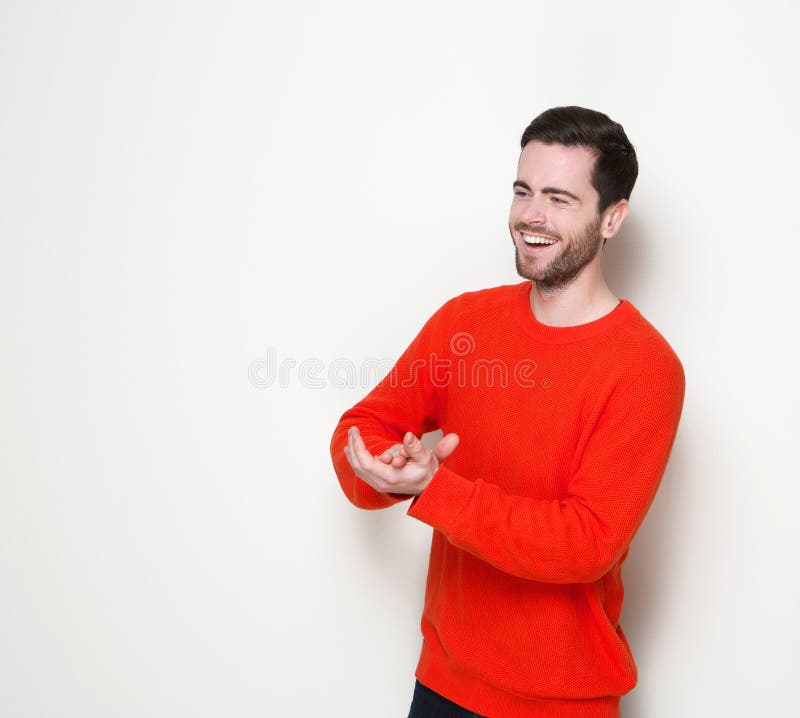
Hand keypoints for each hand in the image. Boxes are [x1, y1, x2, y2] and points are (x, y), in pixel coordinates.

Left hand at [343, 426, 459, 494]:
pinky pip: (362, 471)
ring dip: (352, 453)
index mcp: (390, 477)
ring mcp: (379, 484)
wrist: (430, 487)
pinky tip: (352, 449)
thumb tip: (407, 436)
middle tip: (352, 430)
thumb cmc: (427, 473)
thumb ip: (416, 448)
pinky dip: (356, 459)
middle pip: (358, 465)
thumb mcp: (426, 458)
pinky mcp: (379, 482)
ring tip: (351, 437)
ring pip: (358, 469)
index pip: (366, 463)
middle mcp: (381, 483)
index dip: (358, 446)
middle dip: (353, 446)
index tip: (356, 431)